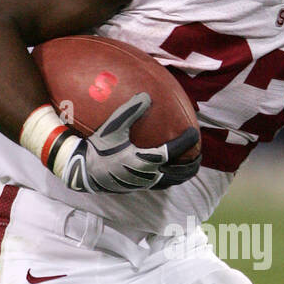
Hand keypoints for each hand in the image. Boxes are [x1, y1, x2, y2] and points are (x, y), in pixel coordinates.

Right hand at [59, 93, 200, 193]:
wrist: (84, 172)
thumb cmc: (98, 148)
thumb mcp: (112, 128)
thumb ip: (130, 112)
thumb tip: (147, 96)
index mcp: (143, 160)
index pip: (173, 151)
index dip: (187, 142)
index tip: (195, 133)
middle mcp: (147, 174)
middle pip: (179, 172)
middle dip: (193, 163)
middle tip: (200, 154)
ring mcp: (144, 183)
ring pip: (172, 181)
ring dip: (184, 174)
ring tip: (192, 165)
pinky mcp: (139, 187)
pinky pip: (162, 185)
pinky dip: (172, 178)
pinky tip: (172, 171)